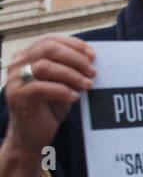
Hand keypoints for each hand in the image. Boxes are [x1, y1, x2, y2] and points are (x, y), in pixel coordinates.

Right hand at [0, 34, 96, 176]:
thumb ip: (71, 70)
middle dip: (75, 58)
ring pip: (45, 66)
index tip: (92, 55)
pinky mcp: (18, 97)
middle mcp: (18, 65)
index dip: (73, 45)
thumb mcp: (62, 84)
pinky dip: (62, 90)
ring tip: (87, 85)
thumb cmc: (49, 108)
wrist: (32, 136)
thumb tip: (92, 60)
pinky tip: (75, 97)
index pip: (50, 40)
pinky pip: (41, 87)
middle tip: (93, 71)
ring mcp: (15, 80)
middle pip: (48, 48)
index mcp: (27, 57)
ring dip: (71, 74)